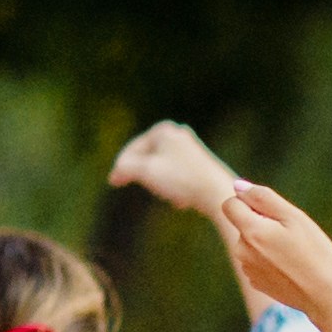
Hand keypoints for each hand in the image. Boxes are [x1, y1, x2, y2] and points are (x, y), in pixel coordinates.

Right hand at [107, 119, 243, 215]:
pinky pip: (177, 180)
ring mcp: (190, 149)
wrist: (217, 193)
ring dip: (162, 187)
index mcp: (163, 130)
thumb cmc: (181, 179)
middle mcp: (178, 134)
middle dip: (147, 178)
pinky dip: (175, 190)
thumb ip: (125, 168)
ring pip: (162, 172)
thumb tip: (115, 175)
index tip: (114, 183)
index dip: (121, 167)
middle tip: (153, 190)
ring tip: (172, 196)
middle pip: (148, 160)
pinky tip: (183, 201)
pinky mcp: (200, 165)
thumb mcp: (145, 171)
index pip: (133, 149)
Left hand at [216, 181, 331, 315]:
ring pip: (250, 243)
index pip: (229, 204)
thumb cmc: (313, 252)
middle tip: (290, 235)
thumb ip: (263, 198)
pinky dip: (268, 259)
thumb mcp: (294, 218)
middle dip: (260, 223)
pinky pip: (256, 261)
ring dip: (265, 241)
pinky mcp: (255, 281)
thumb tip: (237, 186)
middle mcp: (242, 250)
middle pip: (242, 224)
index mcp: (250, 231)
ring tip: (291, 253)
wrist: (323, 296)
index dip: (249, 202)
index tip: (272, 213)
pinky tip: (289, 267)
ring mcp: (247, 268)